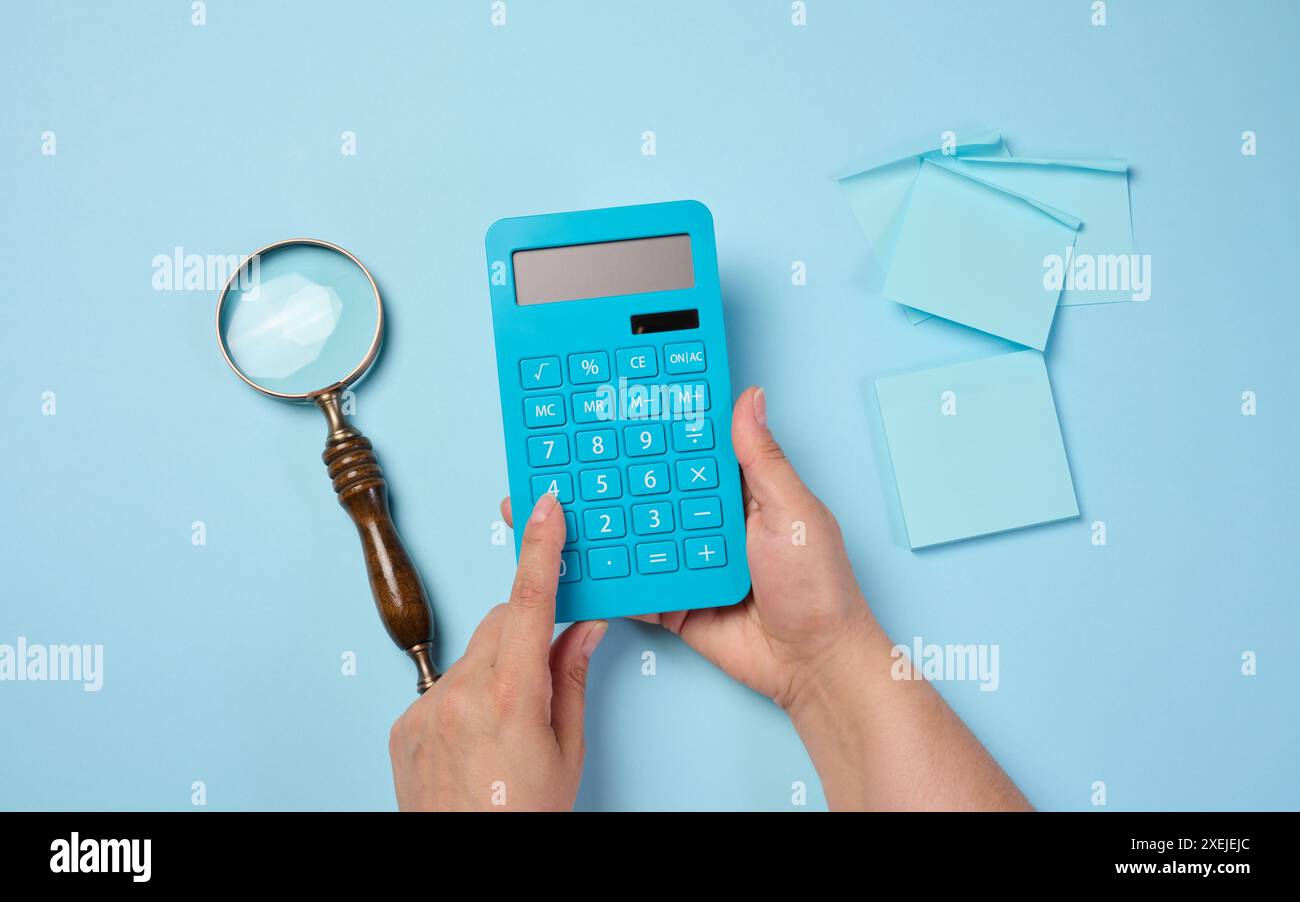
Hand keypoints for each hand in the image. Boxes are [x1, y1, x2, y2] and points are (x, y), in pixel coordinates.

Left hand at [388, 492, 606, 810]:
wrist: (466, 865)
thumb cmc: (524, 818)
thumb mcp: (567, 751)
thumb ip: (571, 678)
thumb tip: (582, 628)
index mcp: (514, 695)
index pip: (530, 600)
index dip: (541, 548)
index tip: (546, 508)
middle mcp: (463, 692)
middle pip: (498, 624)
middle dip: (524, 632)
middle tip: (543, 675)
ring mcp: (427, 706)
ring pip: (472, 656)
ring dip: (495, 670)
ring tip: (507, 728)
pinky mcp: (404, 723)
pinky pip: (443, 687)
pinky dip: (466, 697)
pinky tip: (477, 741)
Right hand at [500, 386, 872, 710]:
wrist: (813, 665)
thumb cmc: (818, 588)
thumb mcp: (792, 512)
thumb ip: (762, 460)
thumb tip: (748, 399)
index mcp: (739, 494)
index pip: (691, 454)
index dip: (659, 432)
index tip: (620, 408)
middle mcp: (709, 526)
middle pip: (653, 494)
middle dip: (616, 477)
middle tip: (570, 453)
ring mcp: (688, 565)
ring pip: (637, 539)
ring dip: (604, 527)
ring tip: (561, 503)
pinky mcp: (674, 604)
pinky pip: (634, 586)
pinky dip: (608, 577)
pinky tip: (575, 559)